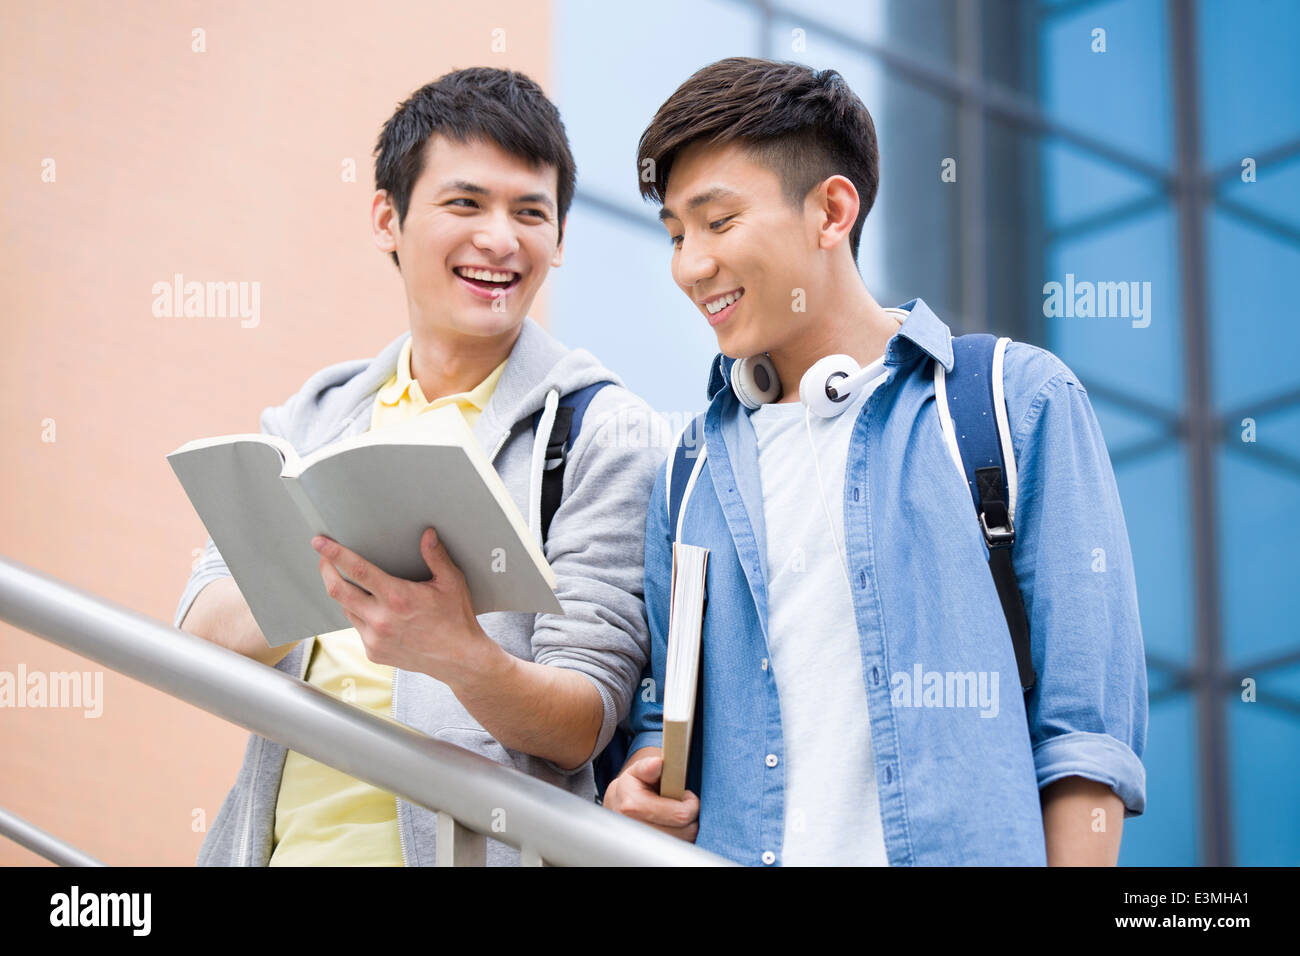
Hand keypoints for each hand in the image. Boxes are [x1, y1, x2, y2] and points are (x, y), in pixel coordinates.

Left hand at [312, 527, 492, 683]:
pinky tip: (371, 609)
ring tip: (348, 581)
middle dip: (327, 570)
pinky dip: (359, 614)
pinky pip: (357, 627)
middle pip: (338, 590)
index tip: (320, 543)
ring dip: (344, 593)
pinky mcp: (373, 652)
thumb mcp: (452, 583)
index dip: (335, 554)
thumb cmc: (457, 619)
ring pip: (346, 609)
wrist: (459, 660)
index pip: (357, 570)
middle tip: (324, 558)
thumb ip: (436, 557)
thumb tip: (427, 534)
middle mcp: (381, 619)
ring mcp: (374, 639)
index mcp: (398, 597)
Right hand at [603, 751, 699, 841]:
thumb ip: (648, 767)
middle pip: (685, 831)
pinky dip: (681, 836)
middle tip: (683, 804)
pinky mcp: (650, 851)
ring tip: (677, 814)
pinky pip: (679, 846)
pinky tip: (674, 825)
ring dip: (687, 827)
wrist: (617, 806)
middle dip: (691, 816)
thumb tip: (657, 763)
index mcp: (633, 806)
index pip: (680, 814)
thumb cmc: (631, 787)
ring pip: (684, 841)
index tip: (687, 796)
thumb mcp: (637, 771)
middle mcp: (637, 828)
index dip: (691, 804)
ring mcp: (643, 844)